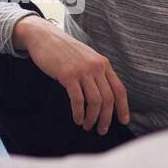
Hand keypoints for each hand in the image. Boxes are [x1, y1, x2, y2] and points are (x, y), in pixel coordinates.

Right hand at [13, 14, 129, 133]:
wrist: (45, 37)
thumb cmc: (64, 51)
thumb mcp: (86, 59)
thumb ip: (96, 72)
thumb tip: (104, 96)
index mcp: (104, 64)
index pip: (119, 89)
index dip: (123, 107)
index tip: (123, 121)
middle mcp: (96, 67)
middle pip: (108, 99)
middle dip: (107, 118)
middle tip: (101, 130)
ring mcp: (83, 71)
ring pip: (95, 101)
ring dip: (92, 118)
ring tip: (87, 126)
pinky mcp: (68, 75)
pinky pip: (78, 100)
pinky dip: (79, 113)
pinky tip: (77, 119)